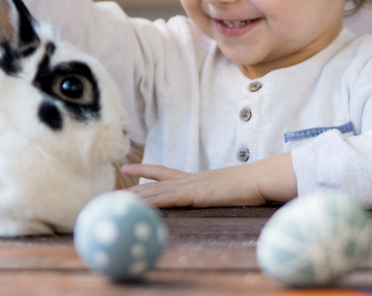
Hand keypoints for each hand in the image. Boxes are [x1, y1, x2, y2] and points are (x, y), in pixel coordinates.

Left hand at [123, 153, 297, 207]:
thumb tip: (220, 197)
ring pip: (155, 191)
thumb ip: (220, 194)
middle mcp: (188, 179)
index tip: (128, 167)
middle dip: (133, 189)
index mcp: (195, 178)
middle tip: (110, 191)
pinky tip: (138, 204)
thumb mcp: (229, 191)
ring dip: (135, 197)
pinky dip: (151, 202)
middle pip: (153, 183)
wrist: (260, 178)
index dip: (145, 169)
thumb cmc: (252, 185)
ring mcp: (190, 185)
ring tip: (116, 199)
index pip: (164, 172)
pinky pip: (167, 198)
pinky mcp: (193, 193)